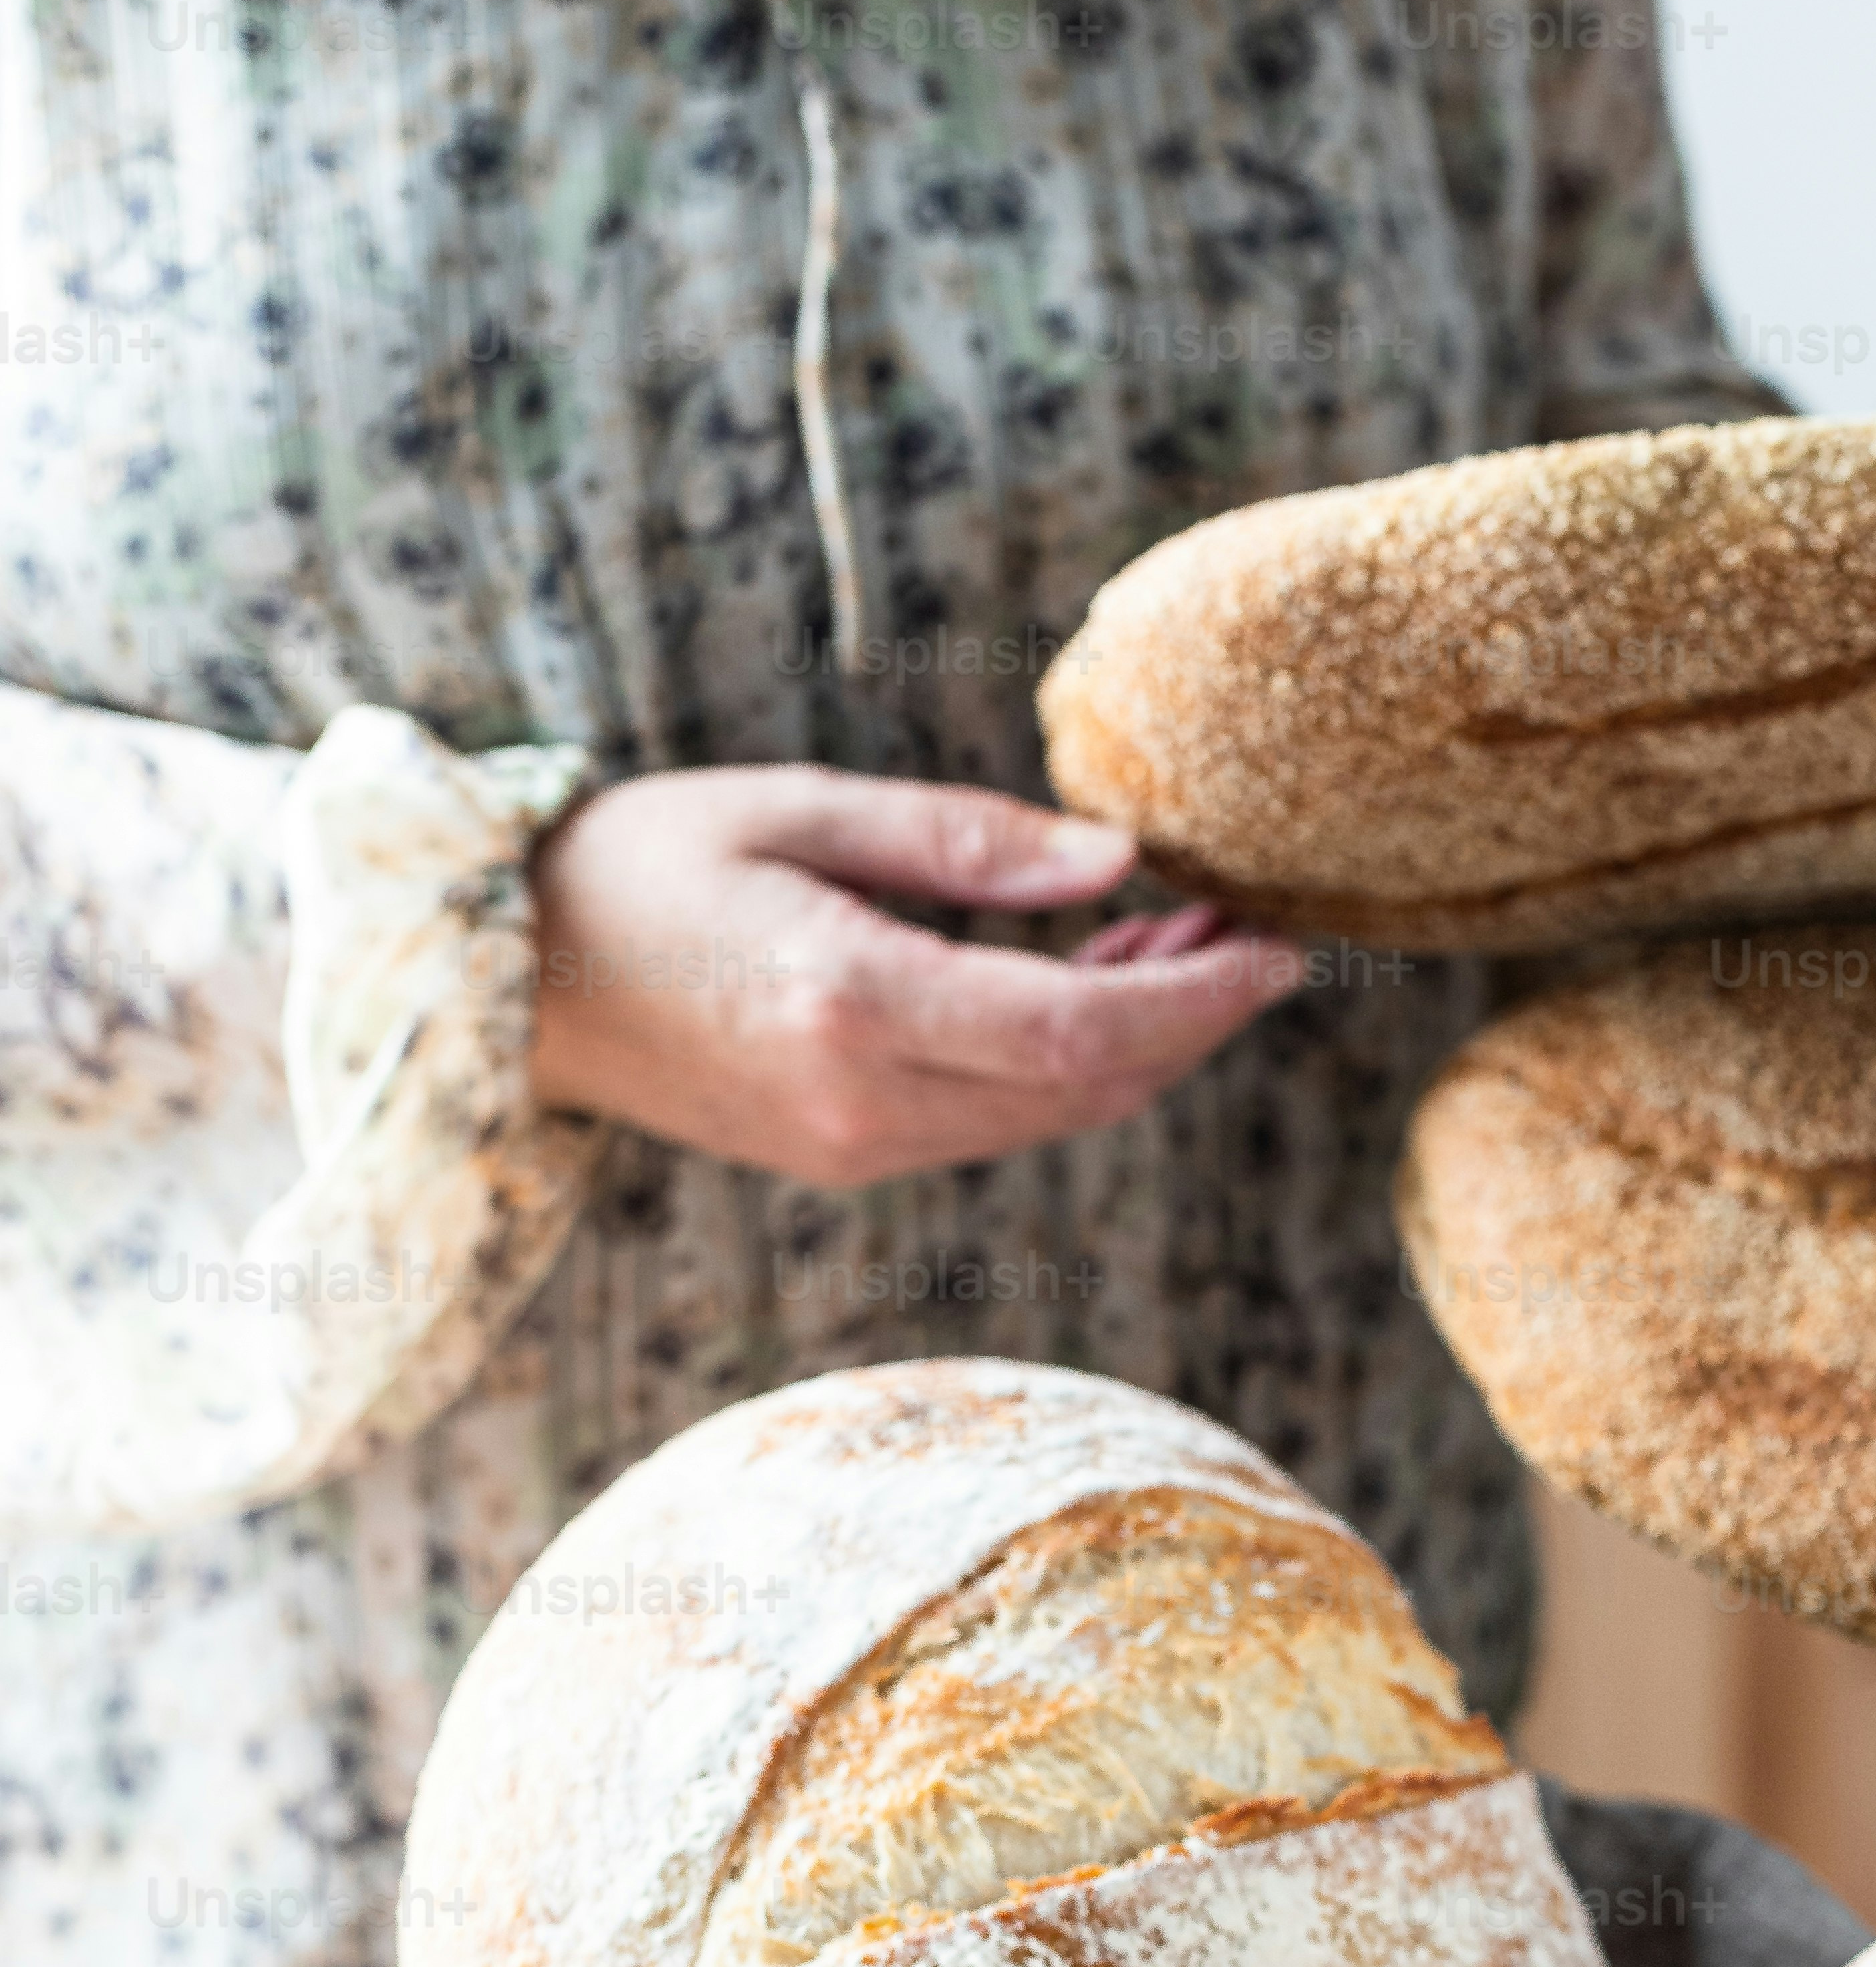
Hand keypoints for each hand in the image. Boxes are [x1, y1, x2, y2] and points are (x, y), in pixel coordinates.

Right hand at [524, 766, 1304, 1188]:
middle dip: (1190, 1020)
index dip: (1198, 1000)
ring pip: (1054, 1116)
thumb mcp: (796, 809)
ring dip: (1137, 1043)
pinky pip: (999, 1122)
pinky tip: (1086, 983)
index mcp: (851, 1006)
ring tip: (1178, 941)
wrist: (510, 982)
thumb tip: (1113, 862)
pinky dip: (1068, 1064)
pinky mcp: (848, 1158)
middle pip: (1089, 1088)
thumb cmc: (640, 864)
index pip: (1078, 1031)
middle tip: (1241, 927)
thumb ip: (962, 843)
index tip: (1274, 947)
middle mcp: (863, 1104)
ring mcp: (856, 1149)